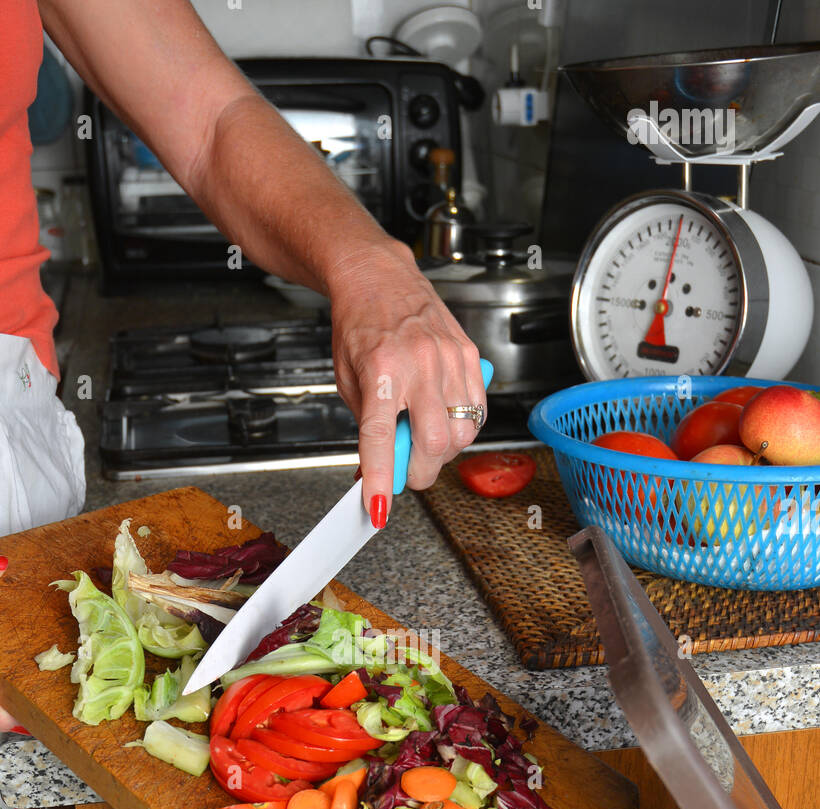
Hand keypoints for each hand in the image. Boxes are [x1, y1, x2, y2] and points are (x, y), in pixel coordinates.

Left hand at [328, 241, 485, 522]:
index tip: (379, 509)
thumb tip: (379, 473)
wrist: (377, 278)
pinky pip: (479, 410)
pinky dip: (463, 426)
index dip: (382, 479)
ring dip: (444, 451)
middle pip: (434, 443)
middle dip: (421, 471)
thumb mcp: (349, 381)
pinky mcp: (470, 355)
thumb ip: (368, 427)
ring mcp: (449, 359)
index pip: (381, 438)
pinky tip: (445, 419)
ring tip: (425, 438)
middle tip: (407, 472)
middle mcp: (419, 364)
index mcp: (380, 371)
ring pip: (462, 431)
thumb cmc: (359, 326)